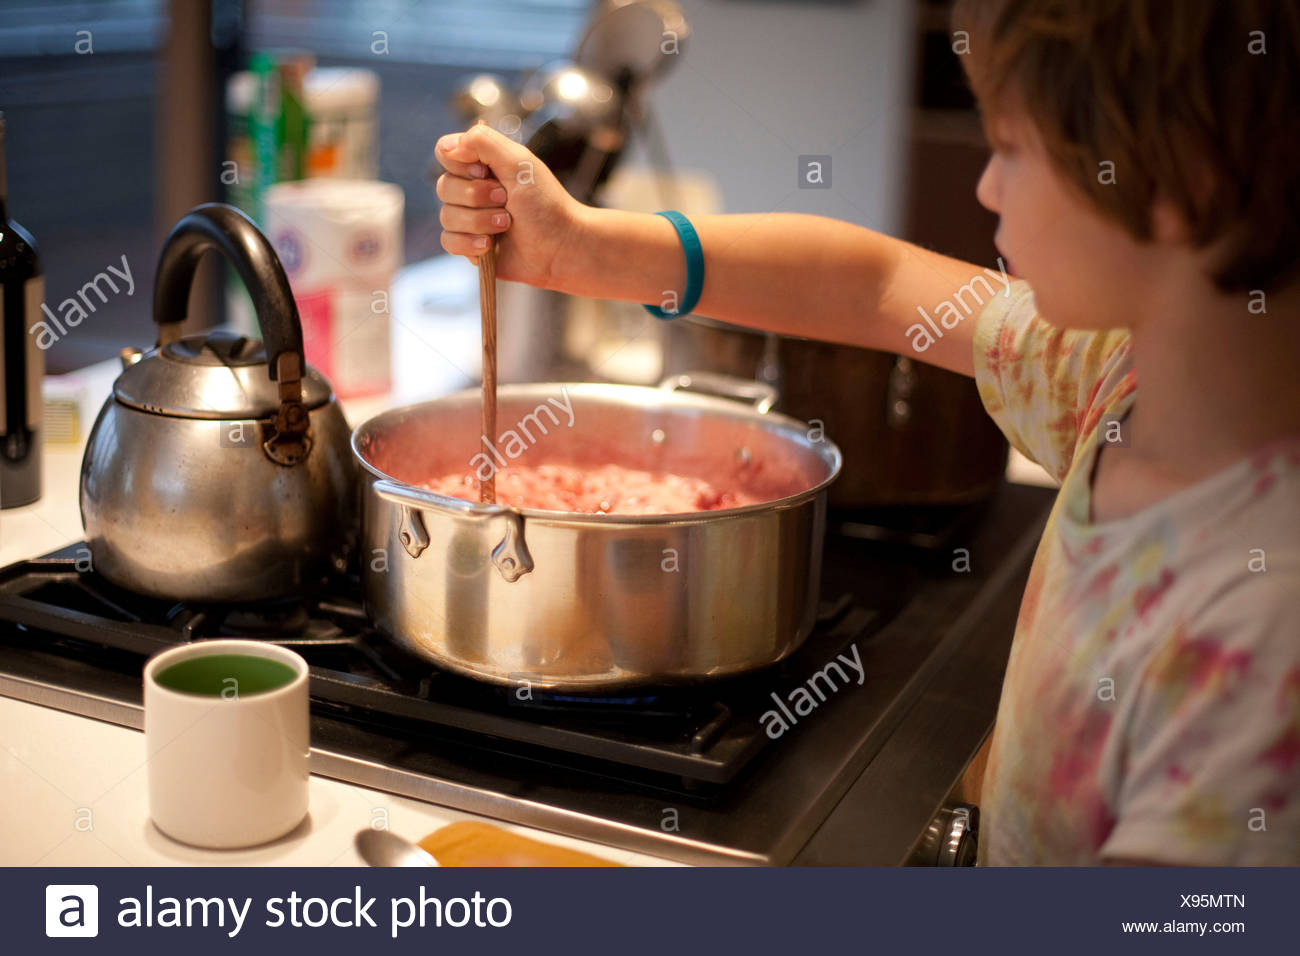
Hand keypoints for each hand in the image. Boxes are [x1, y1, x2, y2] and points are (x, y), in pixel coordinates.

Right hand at [434, 123, 586, 288]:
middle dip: (477, 196)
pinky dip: (469, 243)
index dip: (460, 163)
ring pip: (446, 216)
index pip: (445, 152)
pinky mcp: (471, 246)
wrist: (561, 246)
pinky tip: (490, 245)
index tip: (486, 172)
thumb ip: (482, 141)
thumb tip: (448, 147)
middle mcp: (473, 190)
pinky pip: (449, 242)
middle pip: (444, 186)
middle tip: (506, 200)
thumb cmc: (546, 203)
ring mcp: (470, 219)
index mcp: (482, 165)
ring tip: (507, 224)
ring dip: (480, 221)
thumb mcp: (518, 161)